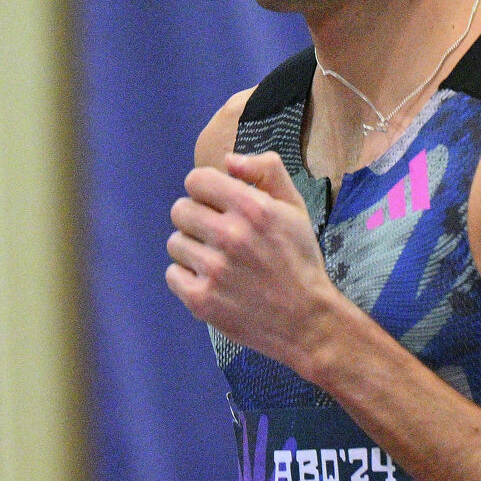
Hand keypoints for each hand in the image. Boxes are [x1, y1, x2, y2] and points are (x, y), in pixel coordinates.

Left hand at [166, 152, 343, 369]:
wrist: (307, 321)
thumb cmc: (300, 260)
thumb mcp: (295, 208)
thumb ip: (267, 172)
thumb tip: (228, 160)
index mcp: (254, 208)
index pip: (196, 180)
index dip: (205, 191)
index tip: (217, 205)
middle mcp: (232, 235)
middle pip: (180, 210)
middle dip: (197, 219)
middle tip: (218, 237)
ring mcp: (214, 270)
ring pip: (175, 242)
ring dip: (192, 249)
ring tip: (218, 262)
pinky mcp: (202, 300)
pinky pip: (172, 274)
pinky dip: (187, 278)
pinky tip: (212, 282)